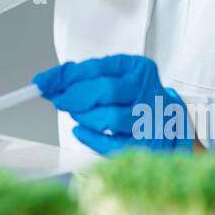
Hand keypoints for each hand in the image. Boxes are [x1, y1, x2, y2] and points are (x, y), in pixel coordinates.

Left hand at [33, 54, 193, 154]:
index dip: (67, 76)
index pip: (98, 67)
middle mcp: (148, 93)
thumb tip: (47, 82)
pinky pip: (110, 144)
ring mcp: (150, 121)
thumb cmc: (135, 97)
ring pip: (108, 119)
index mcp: (139, 70)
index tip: (46, 82)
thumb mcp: (115, 76)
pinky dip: (89, 137)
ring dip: (84, 117)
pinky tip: (82, 130)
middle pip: (105, 91)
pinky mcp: (145, 146)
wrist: (168, 122)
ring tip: (79, 114)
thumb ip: (83, 76)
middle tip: (61, 100)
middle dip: (74, 97)